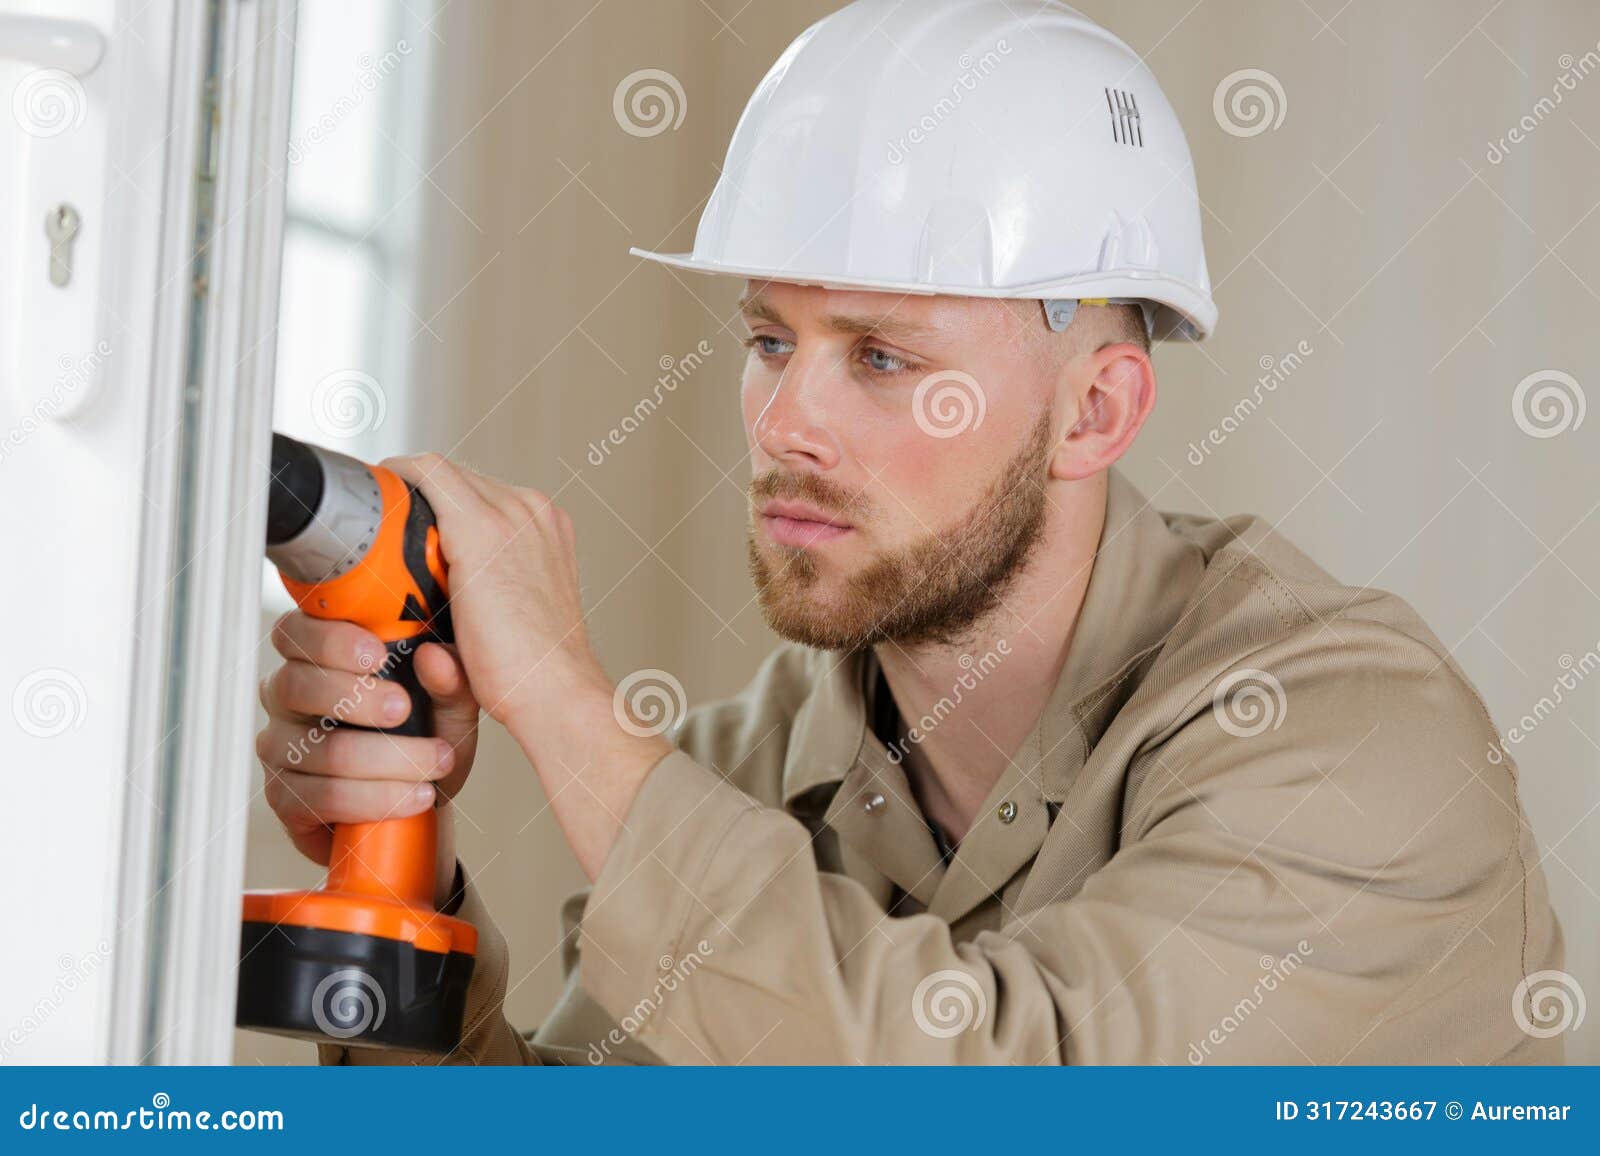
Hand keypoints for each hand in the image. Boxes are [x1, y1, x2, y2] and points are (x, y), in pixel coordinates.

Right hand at [255, 611, 479, 906]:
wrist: (421, 796)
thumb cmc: (424, 733)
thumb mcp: (449, 701)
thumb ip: (450, 676)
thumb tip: (434, 656)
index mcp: (316, 657)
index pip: (295, 632)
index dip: (330, 640)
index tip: (378, 654)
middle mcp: (286, 698)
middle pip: (297, 686)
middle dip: (358, 700)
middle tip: (404, 709)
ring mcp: (278, 748)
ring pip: (321, 750)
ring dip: (389, 760)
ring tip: (436, 762)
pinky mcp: (285, 798)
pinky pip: (323, 797)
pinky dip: (377, 798)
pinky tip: (414, 796)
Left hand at [381, 453, 671, 879]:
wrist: (555, 694)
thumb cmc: (533, 671)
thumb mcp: (511, 617)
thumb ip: (479, 593)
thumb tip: (429, 600)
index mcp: (546, 528)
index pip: (475, 492)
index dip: (433, 505)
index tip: (402, 526)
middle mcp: (533, 511)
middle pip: (456, 480)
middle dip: (415, 500)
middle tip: (376, 529)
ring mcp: (512, 514)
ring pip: (437, 474)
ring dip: (402, 497)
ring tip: (370, 528)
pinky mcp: (482, 529)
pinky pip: (426, 476)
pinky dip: (395, 485)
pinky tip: (373, 509)